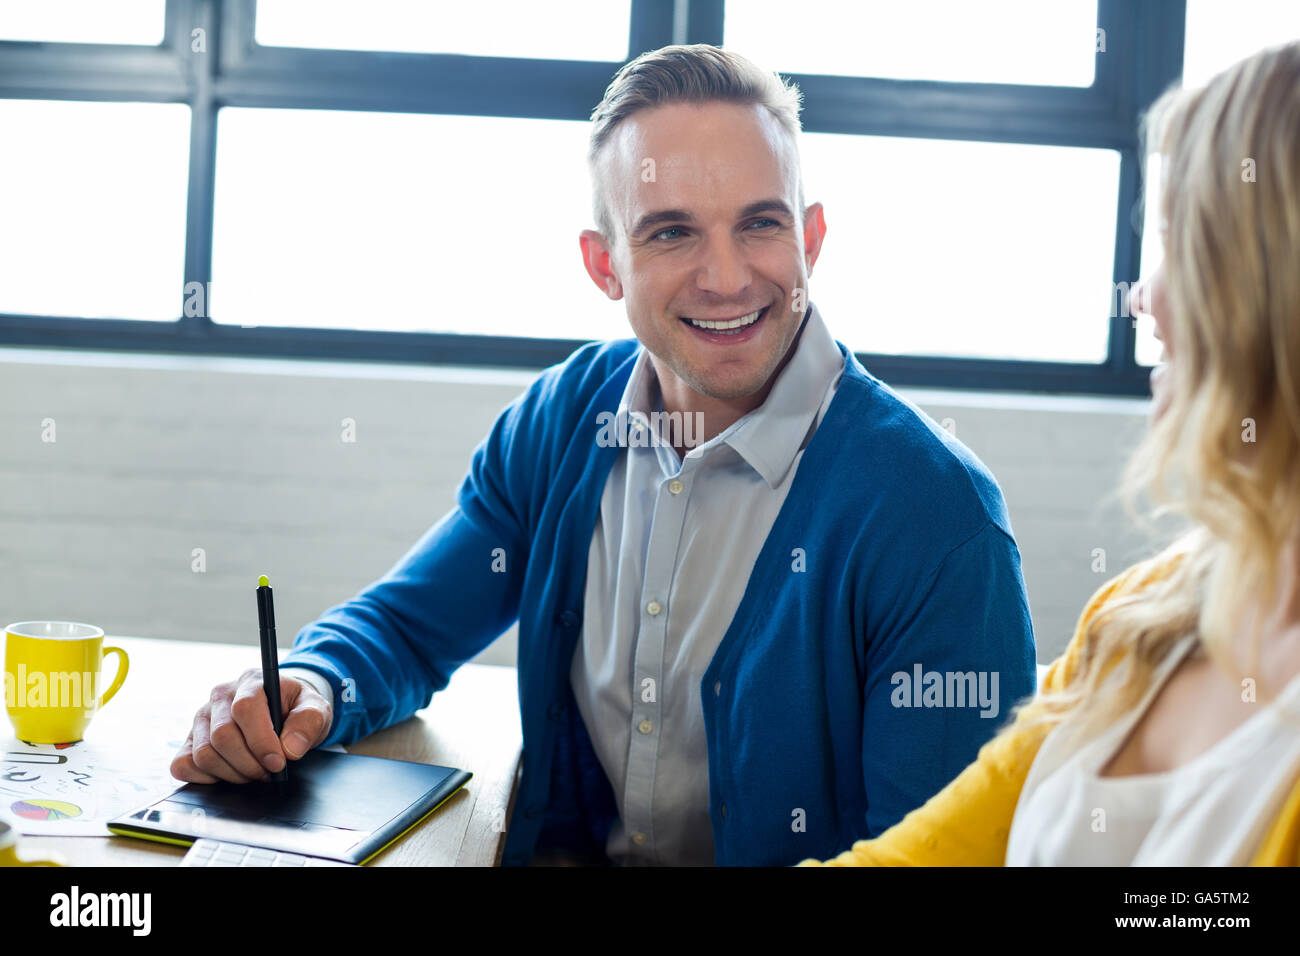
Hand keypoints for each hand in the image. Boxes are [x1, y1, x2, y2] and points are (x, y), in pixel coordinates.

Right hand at [170, 670, 332, 782]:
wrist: (285, 711)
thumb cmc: (297, 709)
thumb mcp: (316, 709)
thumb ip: (309, 722)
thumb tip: (290, 748)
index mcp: (251, 681)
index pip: (245, 709)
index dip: (261, 741)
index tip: (278, 762)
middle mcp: (221, 696)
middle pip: (222, 737)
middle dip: (249, 763)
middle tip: (269, 771)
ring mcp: (202, 718)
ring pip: (204, 754)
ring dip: (232, 773)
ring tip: (254, 771)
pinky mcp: (189, 739)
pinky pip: (183, 764)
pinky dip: (205, 778)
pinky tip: (229, 773)